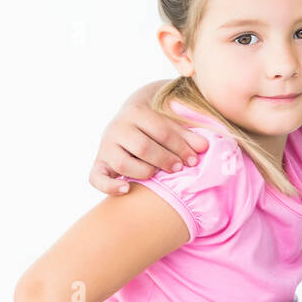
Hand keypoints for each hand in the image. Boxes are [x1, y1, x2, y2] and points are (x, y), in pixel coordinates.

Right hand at [89, 84, 208, 195]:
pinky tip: (127, 189)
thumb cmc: (157, 127)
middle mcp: (117, 128)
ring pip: (123, 164)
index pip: (161, 131)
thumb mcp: (171, 125)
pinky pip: (97, 178)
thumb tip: (204, 147)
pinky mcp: (99, 163)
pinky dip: (110, 187)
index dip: (180, 147)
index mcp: (136, 112)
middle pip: (143, 148)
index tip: (194, 160)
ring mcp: (106, 146)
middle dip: (164, 160)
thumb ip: (187, 135)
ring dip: (144, 172)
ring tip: (156, 174)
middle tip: (178, 168)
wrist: (130, 122)